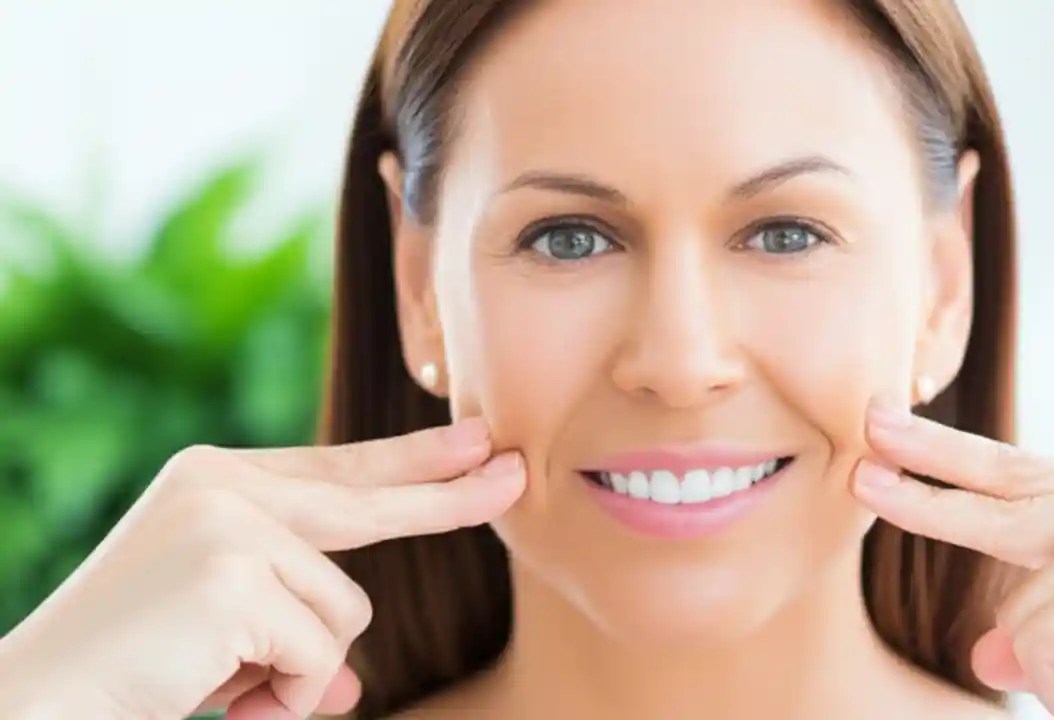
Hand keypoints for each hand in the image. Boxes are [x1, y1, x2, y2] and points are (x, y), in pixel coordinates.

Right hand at [0, 418, 524, 719]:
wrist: (36, 702)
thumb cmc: (133, 669)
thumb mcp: (226, 636)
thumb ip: (293, 630)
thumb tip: (350, 683)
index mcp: (217, 481)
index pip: (337, 471)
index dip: (411, 464)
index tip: (476, 445)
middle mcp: (223, 486)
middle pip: (367, 500)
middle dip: (447, 497)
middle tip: (515, 472)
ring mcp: (229, 523)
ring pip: (344, 613)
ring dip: (298, 672)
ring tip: (223, 686)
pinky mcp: (234, 575)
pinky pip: (319, 654)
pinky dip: (283, 697)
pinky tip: (215, 695)